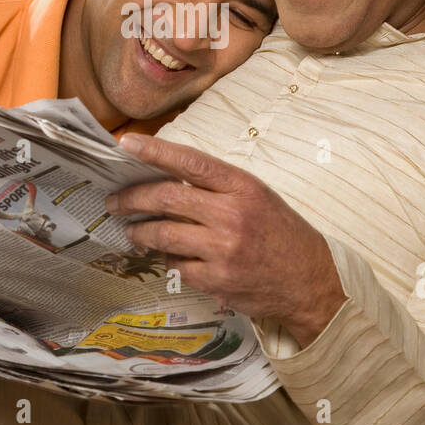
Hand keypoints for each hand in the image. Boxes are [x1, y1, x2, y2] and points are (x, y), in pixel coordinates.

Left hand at [105, 133, 346, 348]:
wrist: (309, 281)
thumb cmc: (280, 233)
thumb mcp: (258, 197)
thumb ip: (217, 187)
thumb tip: (167, 178)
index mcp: (243, 187)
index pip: (190, 162)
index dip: (155, 150)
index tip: (126, 143)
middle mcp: (232, 215)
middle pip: (166, 199)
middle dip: (132, 198)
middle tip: (115, 201)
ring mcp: (222, 250)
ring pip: (163, 235)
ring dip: (140, 231)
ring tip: (131, 229)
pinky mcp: (216, 280)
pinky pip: (175, 265)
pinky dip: (167, 259)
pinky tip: (168, 256)